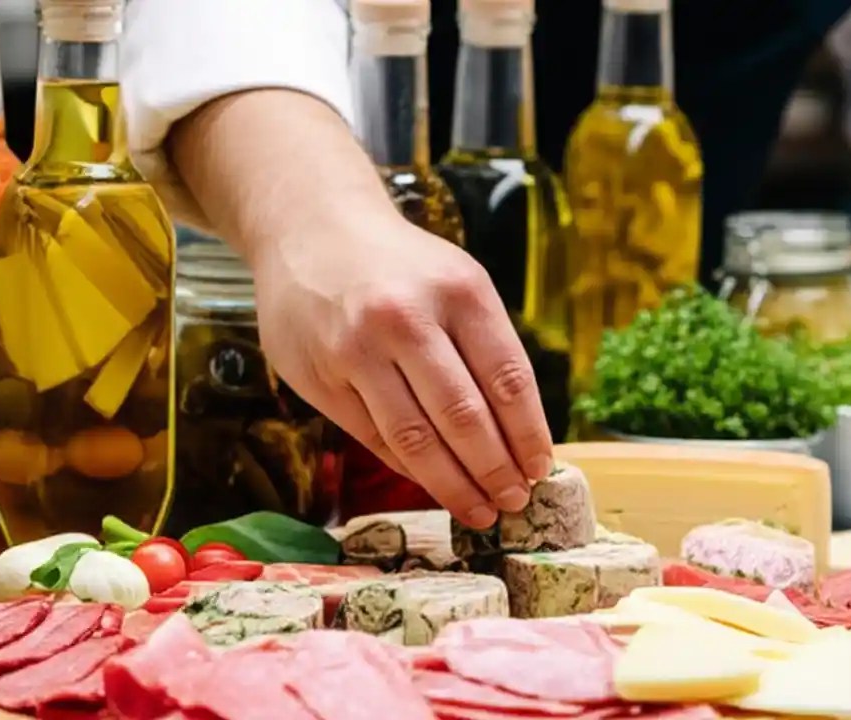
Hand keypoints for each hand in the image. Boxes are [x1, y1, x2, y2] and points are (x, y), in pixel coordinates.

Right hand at [246, 214, 552, 527]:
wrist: (309, 228)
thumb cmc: (398, 266)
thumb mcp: (456, 281)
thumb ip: (485, 349)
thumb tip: (519, 435)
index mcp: (458, 291)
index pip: (507, 380)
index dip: (529, 435)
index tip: (542, 469)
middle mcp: (406, 319)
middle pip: (464, 417)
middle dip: (496, 470)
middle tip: (515, 501)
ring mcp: (356, 350)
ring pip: (415, 438)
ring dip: (454, 484)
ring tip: (480, 509)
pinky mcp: (319, 376)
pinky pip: (373, 437)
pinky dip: (408, 467)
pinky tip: (432, 484)